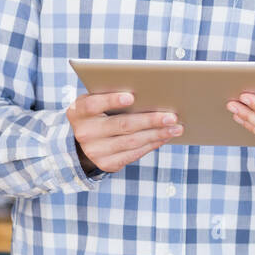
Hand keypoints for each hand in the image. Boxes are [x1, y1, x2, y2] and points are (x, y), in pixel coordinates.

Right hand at [66, 91, 182, 173]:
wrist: (79, 144)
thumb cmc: (96, 113)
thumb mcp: (95, 102)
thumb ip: (111, 95)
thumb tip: (147, 91)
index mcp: (78, 112)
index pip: (93, 104)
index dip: (112, 100)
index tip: (131, 96)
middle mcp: (85, 133)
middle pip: (122, 125)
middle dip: (150, 120)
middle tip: (172, 116)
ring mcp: (95, 151)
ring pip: (132, 141)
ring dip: (157, 134)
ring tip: (176, 127)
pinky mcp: (107, 163)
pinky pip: (134, 153)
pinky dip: (152, 144)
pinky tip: (165, 136)